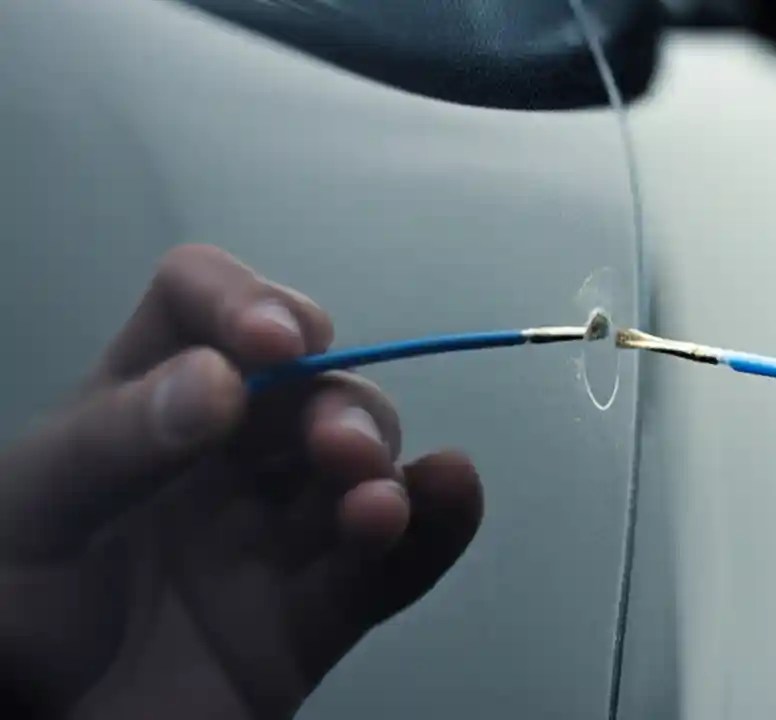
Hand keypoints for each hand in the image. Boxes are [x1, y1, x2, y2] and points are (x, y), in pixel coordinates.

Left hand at [0, 245, 482, 718]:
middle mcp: (221, 456)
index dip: (242, 301)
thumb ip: (113, 445)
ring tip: (370, 508)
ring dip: (382, 464)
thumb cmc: (14, 616)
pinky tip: (453, 493)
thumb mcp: (30, 512)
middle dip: (335, 403)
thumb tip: (223, 384)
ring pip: (362, 465)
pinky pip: (396, 563)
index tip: (277, 343)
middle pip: (308, 389)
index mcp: (141, 407)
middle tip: (333, 447)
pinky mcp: (321, 612)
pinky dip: (438, 526)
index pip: (198, 307)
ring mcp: (279, 532)